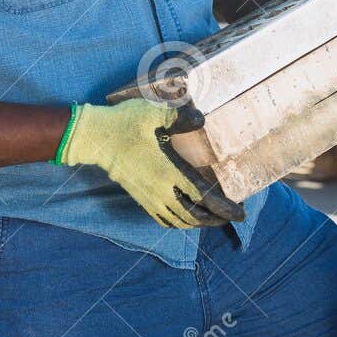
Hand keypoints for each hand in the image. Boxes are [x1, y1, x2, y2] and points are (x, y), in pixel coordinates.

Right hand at [57, 99, 244, 228]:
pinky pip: (163, 219)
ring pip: (179, 220)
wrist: (95, 137)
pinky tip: (184, 217)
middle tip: (231, 216)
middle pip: (195, 216)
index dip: (224, 208)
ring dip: (198, 222)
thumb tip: (201, 119)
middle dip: (216, 219)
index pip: (204, 197)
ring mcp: (149, 197)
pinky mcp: (139, 197)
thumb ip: (181, 118)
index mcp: (169, 172)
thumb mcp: (155, 114)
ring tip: (212, 218)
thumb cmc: (126, 124)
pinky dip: (178, 222)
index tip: (240, 213)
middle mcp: (161, 190)